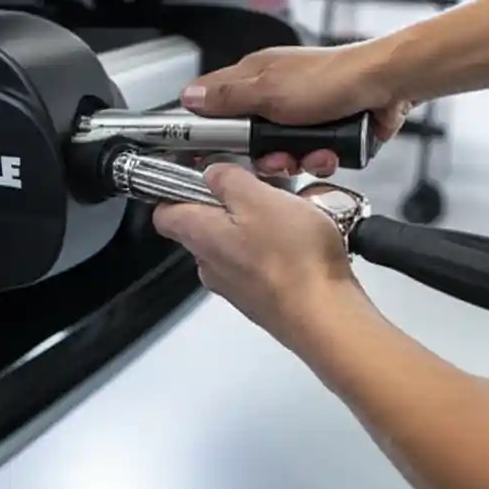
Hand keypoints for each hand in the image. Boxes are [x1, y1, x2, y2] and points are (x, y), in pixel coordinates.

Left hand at [153, 163, 367, 346]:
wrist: (324, 315)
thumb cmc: (293, 259)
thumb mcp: (258, 198)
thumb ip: (227, 179)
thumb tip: (212, 173)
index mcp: (200, 235)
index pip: (165, 212)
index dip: (177, 189)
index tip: (203, 175)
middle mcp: (210, 264)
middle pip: (207, 224)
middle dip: (234, 203)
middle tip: (264, 190)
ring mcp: (235, 285)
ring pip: (238, 241)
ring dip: (261, 223)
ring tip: (294, 213)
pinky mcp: (261, 297)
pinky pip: (263, 261)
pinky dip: (280, 247)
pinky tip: (306, 241)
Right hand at [181, 40, 411, 176]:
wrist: (386, 88)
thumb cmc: (332, 79)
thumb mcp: (270, 90)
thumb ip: (228, 96)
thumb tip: (189, 96)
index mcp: (256, 75)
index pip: (214, 100)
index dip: (207, 126)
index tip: (205, 149)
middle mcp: (275, 93)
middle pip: (249, 138)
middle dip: (264, 155)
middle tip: (276, 156)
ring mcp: (300, 113)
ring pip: (280, 152)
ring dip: (295, 159)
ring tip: (310, 153)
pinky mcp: (322, 130)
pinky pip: (308, 156)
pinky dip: (318, 158)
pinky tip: (328, 153)